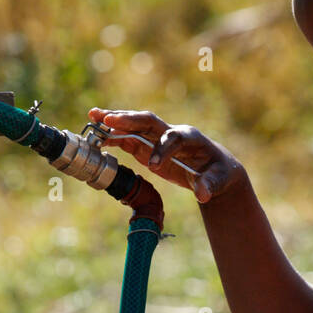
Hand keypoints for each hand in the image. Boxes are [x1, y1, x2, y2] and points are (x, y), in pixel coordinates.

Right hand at [87, 107, 247, 203]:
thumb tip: (203, 195)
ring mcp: (158, 137)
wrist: (214, 168)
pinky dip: (115, 136)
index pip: (174, 138)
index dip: (163, 149)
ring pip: (136, 125)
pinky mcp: (149, 146)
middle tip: (109, 120)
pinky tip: (99, 136)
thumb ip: (209, 185)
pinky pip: (130, 138)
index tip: (154, 167)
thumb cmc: (218, 172)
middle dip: (130, 120)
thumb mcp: (218, 180)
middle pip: (150, 121)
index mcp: (191, 137)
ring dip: (115, 121)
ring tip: (94, 117)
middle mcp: (172, 132)